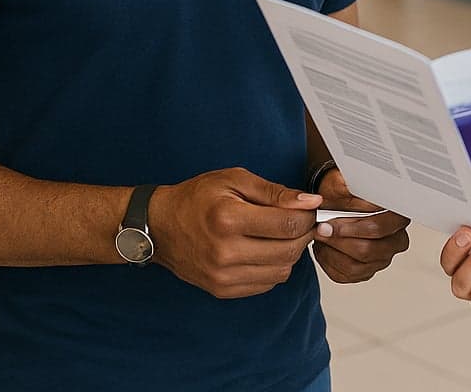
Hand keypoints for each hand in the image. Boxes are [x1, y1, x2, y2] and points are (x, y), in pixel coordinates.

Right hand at [149, 167, 321, 298]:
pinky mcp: (222, 290)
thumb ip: (275, 192)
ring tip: (279, 236)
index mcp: (229, 219)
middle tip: (299, 222)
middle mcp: (225, 252)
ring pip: (281, 271)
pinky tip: (264, 250)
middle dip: (303, 235)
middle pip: (289, 251)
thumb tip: (311, 203)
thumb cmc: (197, 198)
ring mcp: (223, 275)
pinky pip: (266, 284)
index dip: (307, 216)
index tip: (309, 210)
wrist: (160, 226)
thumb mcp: (235, 180)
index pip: (288, 225)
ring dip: (290, 253)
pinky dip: (273, 268)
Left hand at [310, 167, 410, 282]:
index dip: (351, 227)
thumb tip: (349, 192)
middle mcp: (396, 239)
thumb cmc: (340, 192)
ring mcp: (383, 257)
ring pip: (356, 266)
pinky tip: (324, 247)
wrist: (332, 202)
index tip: (330, 222)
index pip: (378, 228)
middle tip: (321, 229)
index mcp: (397, 215)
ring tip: (322, 237)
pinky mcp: (368, 271)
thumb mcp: (341, 183)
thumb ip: (347, 187)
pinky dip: (330, 263)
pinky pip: (347, 275)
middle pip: (367, 250)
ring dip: (332, 252)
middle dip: (339, 240)